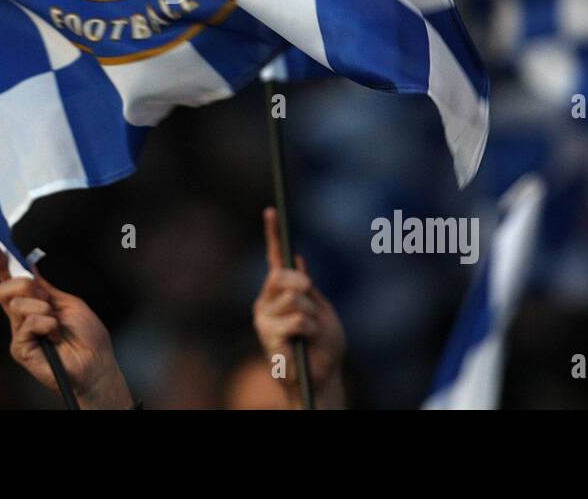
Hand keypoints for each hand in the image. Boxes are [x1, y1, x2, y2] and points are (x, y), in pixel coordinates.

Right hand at [0, 244, 133, 408]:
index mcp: (34, 304)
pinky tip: (55, 336)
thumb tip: (30, 266)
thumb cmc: (87, 336)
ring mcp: (20, 333)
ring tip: (57, 325)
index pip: (11, 282)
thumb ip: (45, 287)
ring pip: (18, 305)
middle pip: (5, 290)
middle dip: (25, 285)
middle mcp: (22, 318)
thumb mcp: (67, 302)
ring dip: (43, 309)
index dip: (1, 265)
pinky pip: (28, 323)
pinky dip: (47, 324)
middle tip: (46, 297)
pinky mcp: (20, 348)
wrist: (96, 362)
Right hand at [252, 207, 346, 408]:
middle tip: (311, 301)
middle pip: (284, 276)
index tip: (272, 210)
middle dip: (303, 287)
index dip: (272, 233)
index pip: (275, 257)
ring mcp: (265, 318)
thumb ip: (308, 288)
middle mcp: (267, 301)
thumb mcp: (323, 310)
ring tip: (309, 333)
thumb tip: (298, 260)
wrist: (321, 376)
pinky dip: (308, 330)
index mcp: (281, 291)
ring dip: (311, 316)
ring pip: (294, 299)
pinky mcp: (268, 335)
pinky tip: (301, 343)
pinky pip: (296, 320)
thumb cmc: (322, 345)